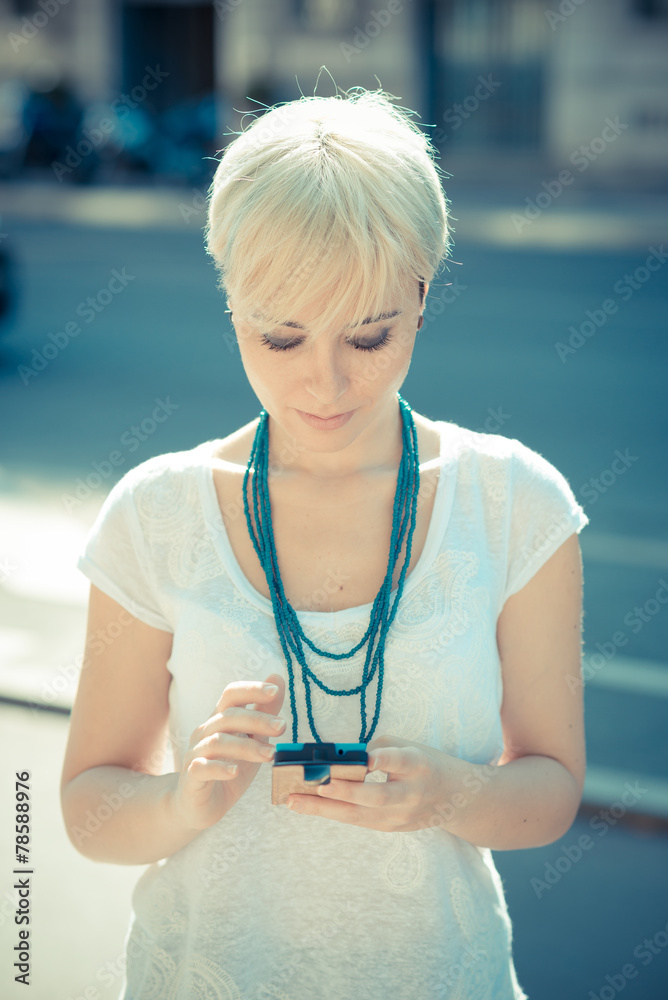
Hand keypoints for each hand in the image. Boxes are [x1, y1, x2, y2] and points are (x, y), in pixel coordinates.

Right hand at [171, 673, 285, 830]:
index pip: (231, 694)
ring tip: (270, 754)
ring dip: (246, 747)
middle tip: (282, 727)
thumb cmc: (228, 768)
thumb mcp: (252, 740)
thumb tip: (278, 677)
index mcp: (219, 720)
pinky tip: (235, 771)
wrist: (198, 806)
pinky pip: (201, 768)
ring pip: (218, 742)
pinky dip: (219, 767)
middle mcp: (204, 732)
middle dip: (257, 719)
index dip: (251, 689)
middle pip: (228, 716)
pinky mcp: (191, 778)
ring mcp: (195, 754)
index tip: (275, 691)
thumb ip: (264, 712)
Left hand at [285, 735, 470, 832]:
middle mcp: (410, 795)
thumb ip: (378, 748)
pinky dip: (332, 812)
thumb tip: (340, 758)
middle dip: (344, 792)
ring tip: (293, 801)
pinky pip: (357, 820)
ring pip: (359, 816)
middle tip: (315, 786)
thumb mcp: (410, 746)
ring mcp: (400, 817)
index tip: (366, 759)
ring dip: (324, 809)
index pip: (401, 762)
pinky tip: (307, 805)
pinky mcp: (390, 828)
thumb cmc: (425, 763)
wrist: (455, 798)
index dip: (384, 760)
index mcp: (419, 765)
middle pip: (376, 797)